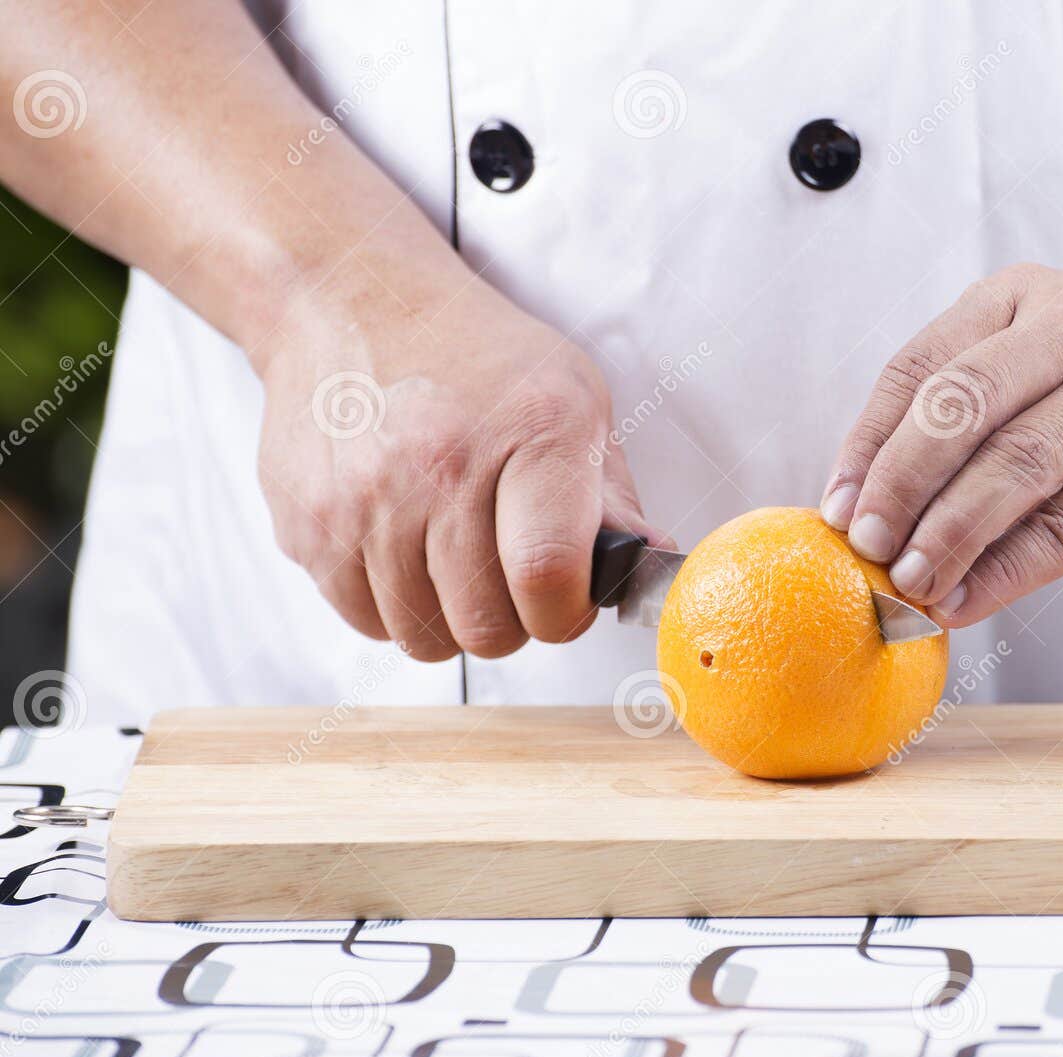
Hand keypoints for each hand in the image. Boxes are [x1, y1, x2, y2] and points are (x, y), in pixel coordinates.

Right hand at [255, 271, 666, 659]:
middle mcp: (441, 467)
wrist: (352, 303)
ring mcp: (364, 500)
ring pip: (424, 639)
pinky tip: (406, 553)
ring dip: (450, 618)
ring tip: (457, 560)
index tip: (567, 601)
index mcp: (531, 432)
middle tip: (511, 579)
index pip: (548, 575)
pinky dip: (392, 607)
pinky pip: (363, 620)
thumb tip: (646, 567)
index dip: (566, 613)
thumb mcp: (573, 399)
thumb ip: (613, 494)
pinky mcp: (307, 524)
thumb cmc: (476, 356)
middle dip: (513, 621)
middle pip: (487, 626)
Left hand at [820, 264, 1062, 626]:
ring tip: (909, 584)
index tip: (836, 507)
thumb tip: (869, 512)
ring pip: (1014, 467)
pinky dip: (1004, 572)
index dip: (868, 444)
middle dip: (899, 485)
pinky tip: (965, 601)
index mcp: (1024, 299)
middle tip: (865, 545)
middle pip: (960, 407)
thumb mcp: (1044, 369)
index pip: (919, 369)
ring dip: (947, 534)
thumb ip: (969, 420)